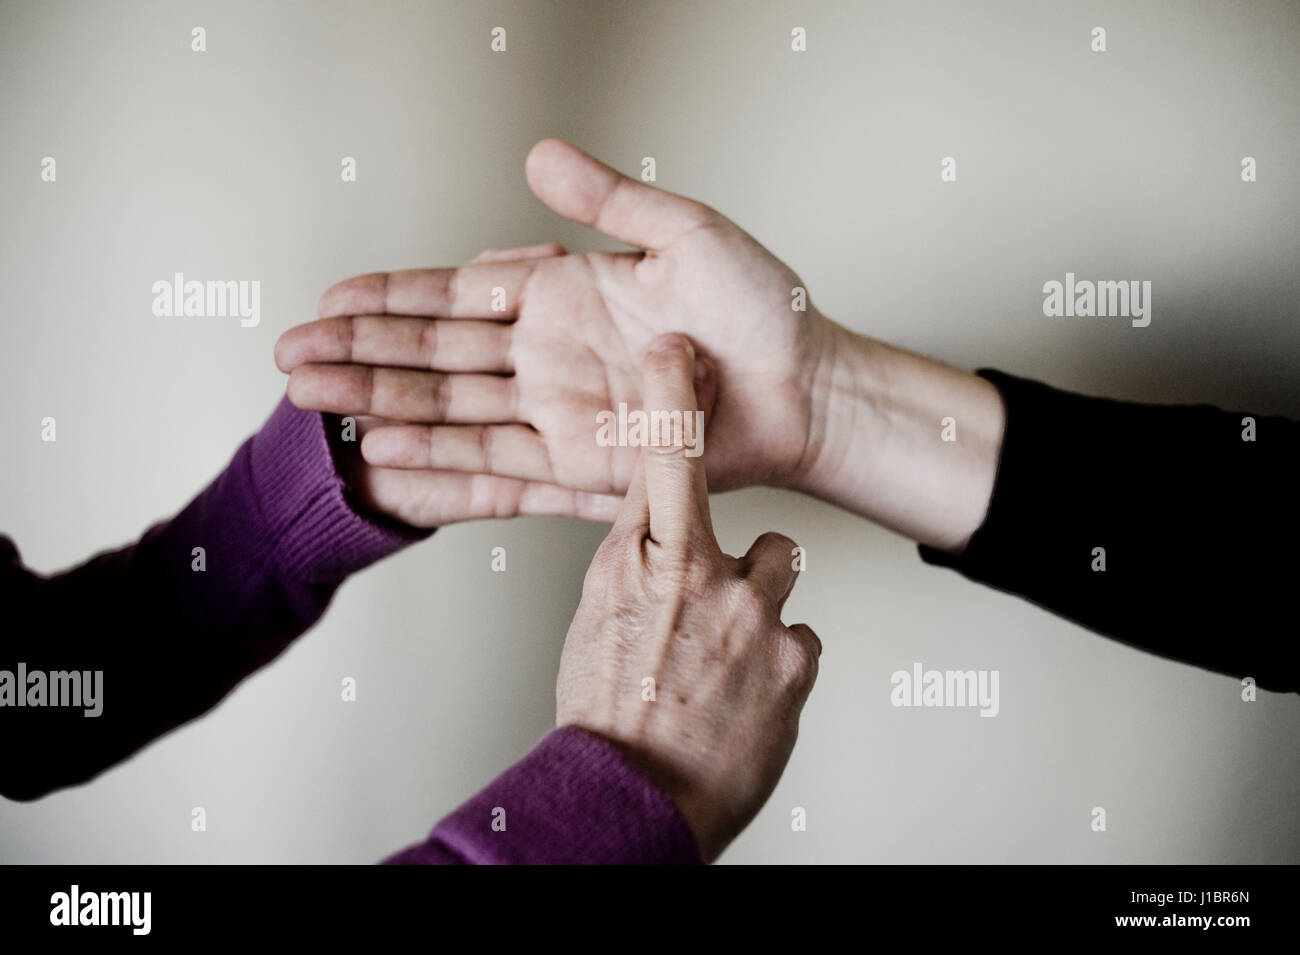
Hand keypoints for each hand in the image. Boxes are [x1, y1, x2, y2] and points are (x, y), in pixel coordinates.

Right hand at [275, 139, 840, 511]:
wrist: (806, 387)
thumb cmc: (760, 310)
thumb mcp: (684, 233)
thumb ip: (607, 200)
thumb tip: (538, 153)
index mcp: (563, 294)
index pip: (457, 292)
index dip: (392, 296)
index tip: (332, 296)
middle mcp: (548, 355)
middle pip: (435, 354)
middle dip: (360, 352)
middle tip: (291, 352)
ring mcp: (560, 409)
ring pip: (451, 406)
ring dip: (380, 402)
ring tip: (312, 398)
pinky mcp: (584, 463)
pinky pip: (499, 459)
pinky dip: (442, 454)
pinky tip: (386, 445)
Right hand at [555, 334, 820, 861]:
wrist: (632, 797)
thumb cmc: (605, 714)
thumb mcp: (599, 618)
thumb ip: (635, 559)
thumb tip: (654, 524)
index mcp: (637, 562)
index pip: (659, 460)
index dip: (674, 398)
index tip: (681, 352)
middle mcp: (699, 577)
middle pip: (754, 527)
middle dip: (746, 561)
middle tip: (717, 615)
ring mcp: (753, 618)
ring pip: (782, 573)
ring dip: (762, 611)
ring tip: (727, 666)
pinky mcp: (795, 661)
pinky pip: (799, 638)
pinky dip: (776, 664)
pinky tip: (742, 696)